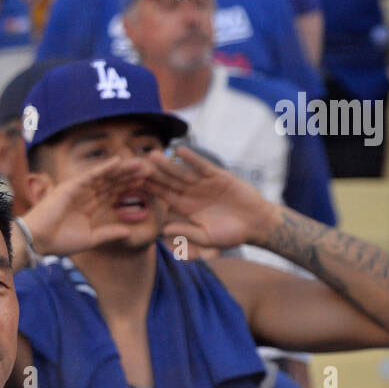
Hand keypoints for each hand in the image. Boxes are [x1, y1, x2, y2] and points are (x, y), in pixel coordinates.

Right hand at [23, 157, 155, 256]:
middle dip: (130, 176)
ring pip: (105, 176)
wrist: (38, 241)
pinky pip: (90, 175)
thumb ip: (109, 234)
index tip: (148, 183)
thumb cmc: (59, 242)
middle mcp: (85, 195)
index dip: (129, 188)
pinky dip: (104, 168)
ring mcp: (78, 190)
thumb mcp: (91, 239)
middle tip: (150, 169)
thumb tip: (129, 232)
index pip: (113, 194)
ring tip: (140, 164)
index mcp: (90, 207)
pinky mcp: (70, 187)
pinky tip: (119, 162)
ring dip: (122, 169)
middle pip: (112, 182)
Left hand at [146, 146, 278, 250]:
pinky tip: (180, 151)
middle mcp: (191, 193)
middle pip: (168, 182)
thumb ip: (187, 232)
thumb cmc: (231, 234)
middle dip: (153, 174)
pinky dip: (192, 159)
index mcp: (184, 208)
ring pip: (181, 172)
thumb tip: (164, 230)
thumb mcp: (207, 237)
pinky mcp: (218, 176)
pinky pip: (202, 166)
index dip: (149, 191)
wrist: (256, 224)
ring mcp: (203, 183)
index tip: (132, 185)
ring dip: (167, 164)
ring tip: (152, 155)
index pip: (163, 197)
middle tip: (134, 166)